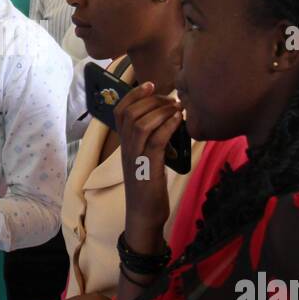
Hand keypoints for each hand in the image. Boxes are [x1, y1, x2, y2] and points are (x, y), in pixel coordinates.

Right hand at [114, 83, 181, 253]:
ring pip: (140, 123)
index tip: (151, 84)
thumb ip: (153, 141)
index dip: (133, 94)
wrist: (144, 215)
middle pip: (130, 113)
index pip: (120, 111)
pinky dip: (168, 126)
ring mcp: (135, 157)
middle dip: (152, 99)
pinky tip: (178, 121)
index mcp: (124, 144)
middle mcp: (125, 147)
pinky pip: (155, 140)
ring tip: (177, 107)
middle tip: (171, 98)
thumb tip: (169, 122)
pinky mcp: (147, 167)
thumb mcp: (147, 159)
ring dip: (161, 111)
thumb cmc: (149, 187)